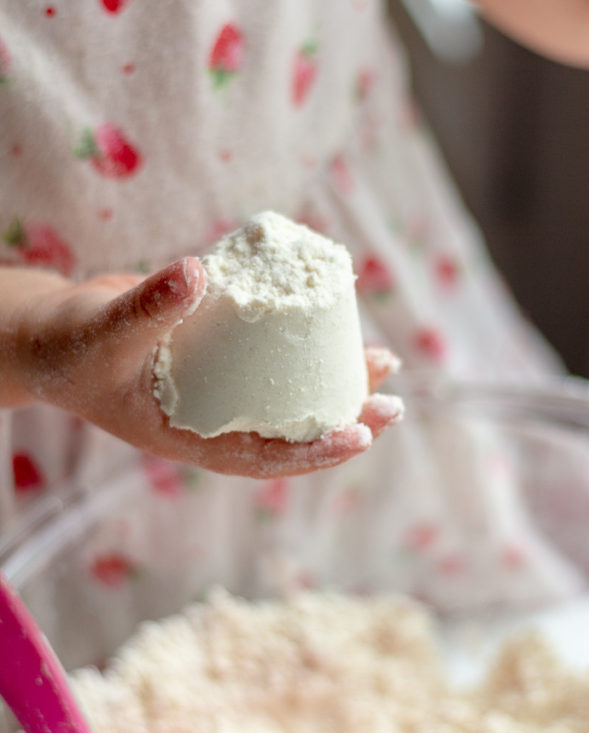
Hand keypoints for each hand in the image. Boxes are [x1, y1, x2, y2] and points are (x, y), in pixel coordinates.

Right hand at [7, 259, 403, 477]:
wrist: (49, 331)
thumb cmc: (68, 345)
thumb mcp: (103, 331)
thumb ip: (147, 307)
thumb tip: (198, 274)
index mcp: (189, 437)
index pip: (261, 458)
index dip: (311, 452)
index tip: (359, 435)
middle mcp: (213, 417)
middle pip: (289, 428)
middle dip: (344, 419)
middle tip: (395, 403)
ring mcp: (220, 387)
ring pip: (289, 392)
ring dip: (335, 381)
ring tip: (384, 362)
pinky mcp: (222, 352)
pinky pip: (273, 355)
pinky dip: (303, 343)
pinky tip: (333, 322)